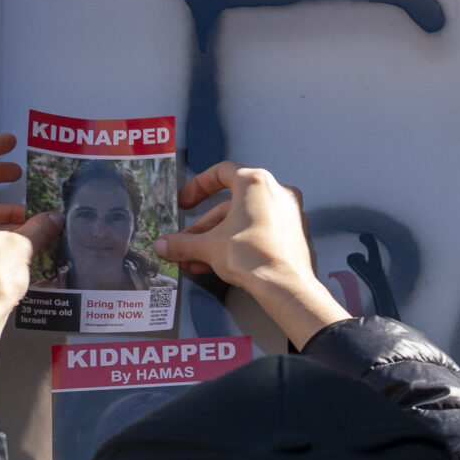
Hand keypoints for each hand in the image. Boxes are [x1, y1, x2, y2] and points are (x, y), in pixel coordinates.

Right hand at [156, 162, 349, 346]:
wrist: (283, 286)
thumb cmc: (255, 256)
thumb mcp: (208, 246)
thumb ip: (182, 243)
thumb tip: (165, 245)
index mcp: (256, 183)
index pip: (221, 173)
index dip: (197, 187)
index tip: (185, 201)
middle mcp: (277, 193)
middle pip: (230, 205)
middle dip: (204, 228)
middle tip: (185, 243)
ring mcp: (289, 214)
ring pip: (243, 222)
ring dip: (216, 240)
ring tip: (196, 258)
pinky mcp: (294, 235)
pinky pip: (260, 233)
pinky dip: (238, 244)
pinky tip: (217, 263)